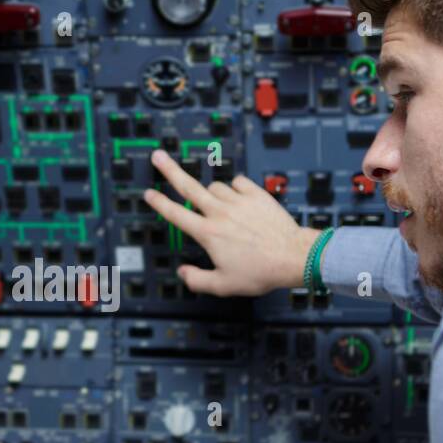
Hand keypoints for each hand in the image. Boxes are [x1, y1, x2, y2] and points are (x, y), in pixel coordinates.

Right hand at [142, 149, 320, 296]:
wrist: (294, 256)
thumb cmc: (261, 271)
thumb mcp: (224, 285)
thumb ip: (197, 280)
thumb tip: (183, 273)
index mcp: (209, 233)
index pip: (176, 214)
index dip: (159, 203)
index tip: (148, 193)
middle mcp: (221, 213)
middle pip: (189, 186)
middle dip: (170, 170)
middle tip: (158, 157)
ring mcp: (239, 202)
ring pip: (215, 187)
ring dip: (211, 193)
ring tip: (219, 207)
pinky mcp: (257, 195)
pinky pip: (239, 182)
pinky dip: (235, 187)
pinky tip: (239, 197)